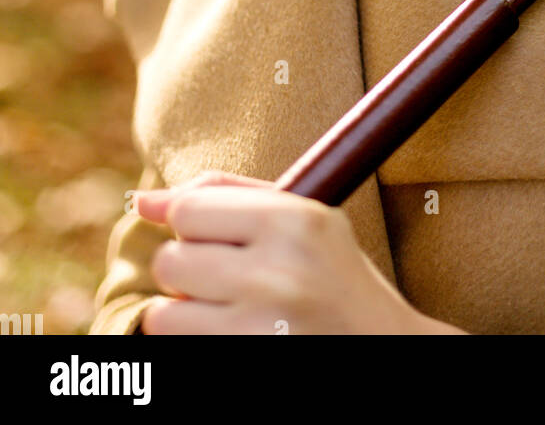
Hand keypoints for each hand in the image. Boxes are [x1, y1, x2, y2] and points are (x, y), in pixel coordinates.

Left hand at [134, 170, 465, 334]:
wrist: (384, 346)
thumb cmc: (332, 273)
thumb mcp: (300, 216)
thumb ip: (225, 194)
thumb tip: (144, 201)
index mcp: (292, 219)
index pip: (187, 210)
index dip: (190, 225)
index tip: (213, 238)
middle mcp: (277, 273)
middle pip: (170, 262)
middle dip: (187, 270)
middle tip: (226, 278)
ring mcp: (262, 329)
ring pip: (163, 315)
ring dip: (184, 313)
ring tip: (225, 310)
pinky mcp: (248, 365)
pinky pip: (182, 351)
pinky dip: (195, 342)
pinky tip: (231, 335)